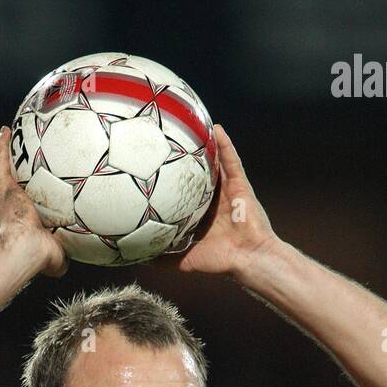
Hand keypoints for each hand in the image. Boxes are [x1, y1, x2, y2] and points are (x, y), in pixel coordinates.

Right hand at [0, 126, 68, 278]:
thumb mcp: (56, 259)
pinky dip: (1, 146)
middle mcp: (7, 208)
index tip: (24, 193)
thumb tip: (72, 259)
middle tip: (9, 159)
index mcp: (18, 223)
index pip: (17, 207)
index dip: (18, 199)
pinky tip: (6, 132)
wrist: (25, 249)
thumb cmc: (38, 259)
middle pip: (2, 185)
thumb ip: (63, 254)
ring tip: (5, 138)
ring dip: (0, 156)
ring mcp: (3, 196)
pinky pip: (1, 162)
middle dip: (5, 173)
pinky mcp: (3, 187)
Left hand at [151, 124, 278, 277]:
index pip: (183, 194)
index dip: (171, 183)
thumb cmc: (220, 260)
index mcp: (202, 214)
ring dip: (205, 145)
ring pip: (214, 163)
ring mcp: (228, 190)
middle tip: (167, 142)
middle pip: (197, 174)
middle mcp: (214, 200)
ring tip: (190, 126)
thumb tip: (138, 258)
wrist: (247, 258)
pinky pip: (232, 159)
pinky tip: (215, 128)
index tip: (152, 171)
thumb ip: (164, 258)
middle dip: (185, 160)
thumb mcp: (184, 260)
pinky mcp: (240, 184)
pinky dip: (225, 143)